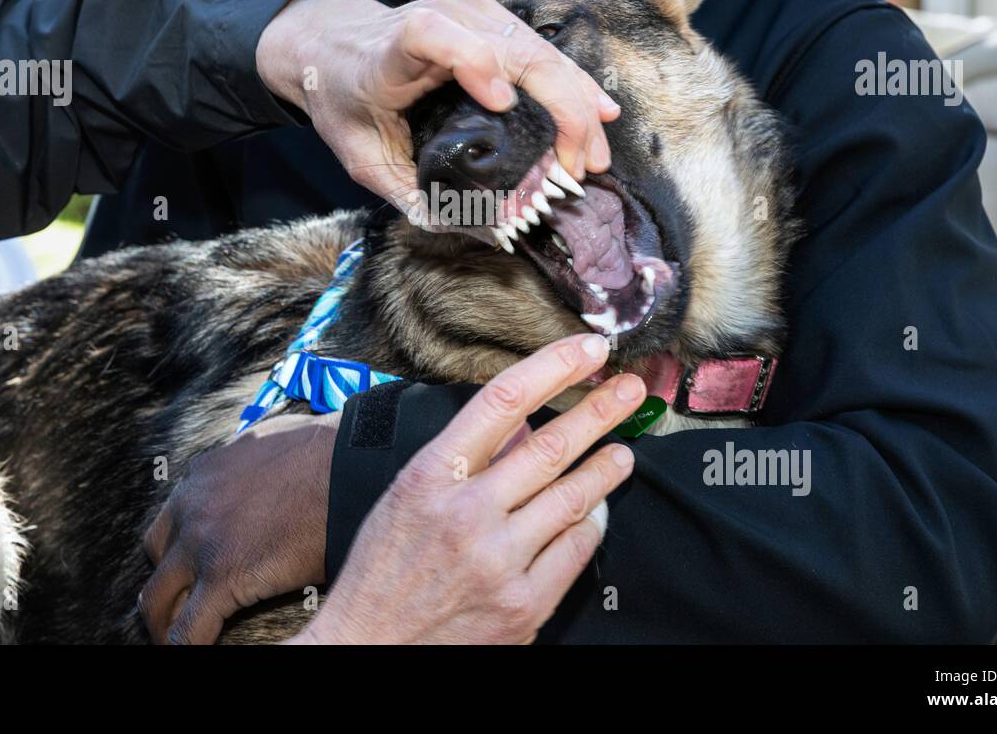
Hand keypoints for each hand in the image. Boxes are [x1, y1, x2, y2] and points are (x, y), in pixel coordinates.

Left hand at [138, 414, 336, 643]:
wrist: (353, 466)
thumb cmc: (328, 455)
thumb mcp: (270, 444)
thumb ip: (249, 468)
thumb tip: (263, 482)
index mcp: (205, 474)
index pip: (173, 518)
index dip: (182, 548)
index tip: (194, 566)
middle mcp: (192, 503)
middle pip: (156, 555)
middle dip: (167, 581)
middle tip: (183, 602)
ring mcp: (201, 541)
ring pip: (156, 597)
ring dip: (166, 619)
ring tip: (180, 634)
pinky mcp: (223, 576)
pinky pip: (187, 629)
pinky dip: (187, 645)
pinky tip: (200, 651)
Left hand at [256, 0, 618, 214]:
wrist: (336, 44)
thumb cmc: (347, 99)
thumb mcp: (359, 154)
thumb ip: (401, 189)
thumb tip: (454, 226)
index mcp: (393, 51)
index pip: (430, 36)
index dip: (472, 61)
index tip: (502, 103)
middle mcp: (440, 17)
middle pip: (512, 48)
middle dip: (559, 109)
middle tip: (578, 167)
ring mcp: (471, 10)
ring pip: (540, 50)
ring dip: (577, 102)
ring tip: (594, 155)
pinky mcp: (492, 14)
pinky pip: (543, 48)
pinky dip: (573, 83)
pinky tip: (599, 112)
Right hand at [293, 334, 640, 644]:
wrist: (368, 645)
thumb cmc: (383, 569)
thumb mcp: (407, 496)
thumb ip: (462, 456)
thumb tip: (520, 422)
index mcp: (430, 476)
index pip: (503, 401)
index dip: (553, 366)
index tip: (586, 350)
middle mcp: (467, 513)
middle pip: (551, 445)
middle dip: (600, 410)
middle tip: (628, 390)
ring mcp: (498, 560)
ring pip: (573, 498)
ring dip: (606, 467)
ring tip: (622, 450)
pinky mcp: (523, 604)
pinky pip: (576, 550)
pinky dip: (591, 524)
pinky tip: (597, 510)